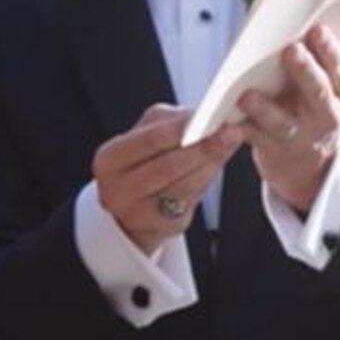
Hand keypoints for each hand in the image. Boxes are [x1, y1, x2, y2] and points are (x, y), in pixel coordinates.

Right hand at [91, 104, 242, 251]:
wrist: (133, 203)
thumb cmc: (143, 161)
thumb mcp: (145, 135)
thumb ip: (170, 122)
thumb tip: (207, 112)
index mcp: (109, 158)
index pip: (148, 140)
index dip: (181, 128)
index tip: (209, 116)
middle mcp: (117, 188)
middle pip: (167, 166)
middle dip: (202, 148)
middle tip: (230, 132)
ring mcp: (136, 213)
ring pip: (182, 186)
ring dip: (210, 164)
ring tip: (230, 144)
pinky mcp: (159, 227)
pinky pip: (189, 202)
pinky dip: (206, 181)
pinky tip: (217, 165)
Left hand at [237, 25, 339, 214]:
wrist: (306, 164)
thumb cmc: (307, 109)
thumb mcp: (320, 86)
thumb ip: (311, 61)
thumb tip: (286, 21)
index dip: (330, 49)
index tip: (316, 29)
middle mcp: (325, 116)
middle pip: (317, 92)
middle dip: (304, 70)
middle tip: (290, 50)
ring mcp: (300, 136)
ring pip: (283, 122)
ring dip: (265, 108)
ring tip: (248, 96)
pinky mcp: (273, 150)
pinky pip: (254, 138)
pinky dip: (239, 129)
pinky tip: (226, 122)